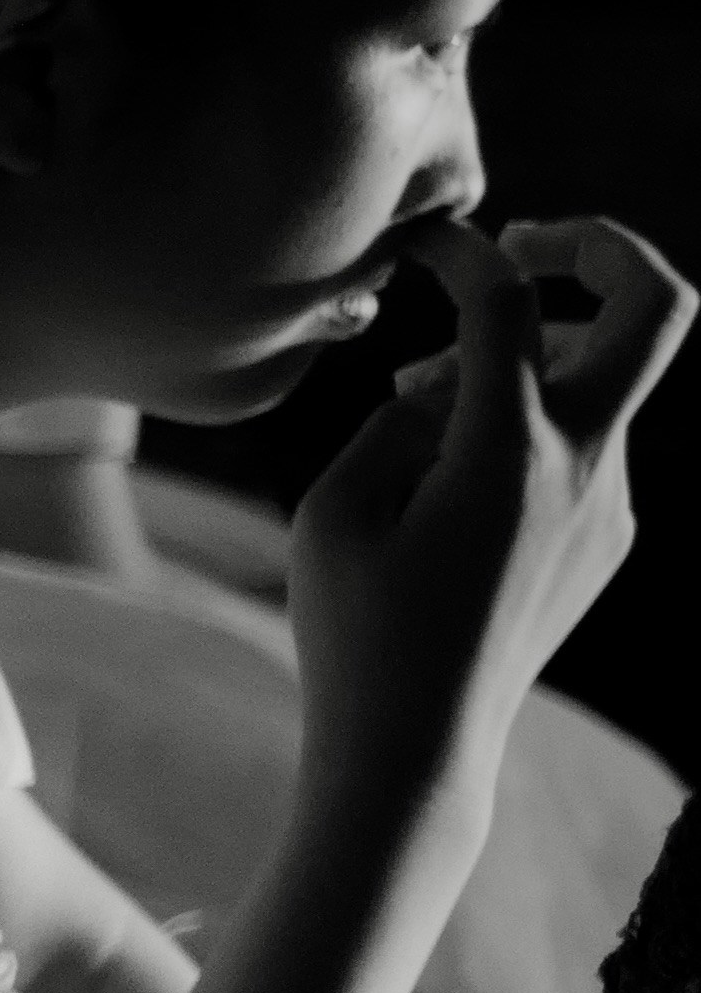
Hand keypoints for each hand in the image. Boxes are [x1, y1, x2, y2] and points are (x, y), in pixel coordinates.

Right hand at [289, 211, 683, 787]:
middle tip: (528, 247)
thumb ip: (394, 423)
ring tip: (425, 411)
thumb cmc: (355, 633)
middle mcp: (585, 467)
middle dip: (602, 248)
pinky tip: (452, 482)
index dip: (464, 251)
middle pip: (658, 306)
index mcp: (508, 453)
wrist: (418, 748)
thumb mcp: (334, 511)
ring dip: (529, 363)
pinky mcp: (610, 538)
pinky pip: (584, 448)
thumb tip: (443, 386)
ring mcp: (611, 503)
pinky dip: (527, 429)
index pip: (508, 303)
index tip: (424, 244)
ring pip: (601, 383)